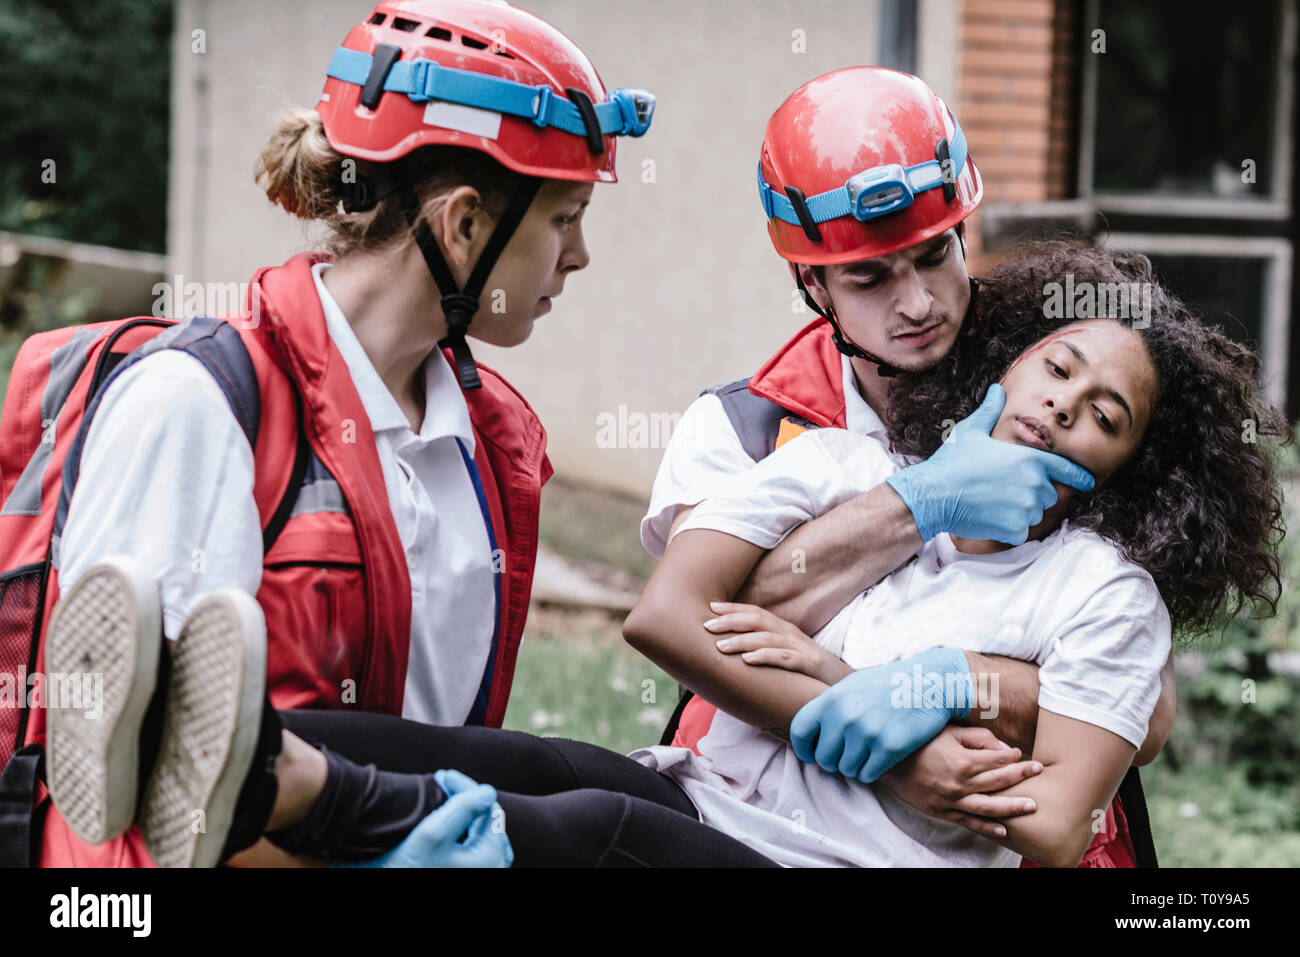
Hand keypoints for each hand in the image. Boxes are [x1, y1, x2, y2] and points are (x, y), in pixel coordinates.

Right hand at [335, 769, 512, 867]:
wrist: (378, 887)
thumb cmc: (405, 870)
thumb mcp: (432, 835)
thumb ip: (463, 808)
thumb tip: (488, 791)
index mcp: (491, 856)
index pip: (489, 808)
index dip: (466, 786)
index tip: (442, 774)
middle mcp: (492, 866)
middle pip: (484, 820)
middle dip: (464, 797)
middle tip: (440, 781)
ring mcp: (479, 871)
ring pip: (476, 832)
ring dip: (462, 812)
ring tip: (440, 797)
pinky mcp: (464, 872)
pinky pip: (470, 846)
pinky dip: (460, 829)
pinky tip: (441, 821)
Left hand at [704, 601, 852, 684]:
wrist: (847, 688)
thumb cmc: (811, 674)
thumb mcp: (788, 656)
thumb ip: (768, 649)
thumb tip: (737, 650)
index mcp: (785, 631)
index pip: (756, 613)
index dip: (734, 608)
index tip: (710, 607)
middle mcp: (792, 635)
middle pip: (758, 620)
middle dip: (731, 620)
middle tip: (706, 625)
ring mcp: (803, 649)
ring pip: (768, 638)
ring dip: (742, 640)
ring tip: (721, 646)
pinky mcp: (811, 666)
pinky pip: (786, 659)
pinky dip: (766, 657)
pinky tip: (748, 660)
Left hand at [790, 645, 973, 782]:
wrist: (928, 682)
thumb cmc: (887, 685)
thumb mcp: (852, 686)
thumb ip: (829, 708)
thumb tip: (807, 734)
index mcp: (832, 699)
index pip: (800, 731)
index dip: (804, 748)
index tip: (812, 754)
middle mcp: (846, 716)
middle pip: (824, 758)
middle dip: (834, 761)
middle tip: (848, 755)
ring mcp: (867, 731)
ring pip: (846, 769)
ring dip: (855, 767)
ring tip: (867, 754)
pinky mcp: (889, 746)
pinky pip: (868, 774)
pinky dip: (872, 771)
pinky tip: (880, 758)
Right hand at [878, 725, 1042, 837]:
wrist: (887, 763)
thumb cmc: (918, 742)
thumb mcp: (947, 732)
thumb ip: (977, 738)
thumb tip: (1003, 749)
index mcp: (961, 761)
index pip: (997, 760)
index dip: (1013, 757)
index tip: (1022, 754)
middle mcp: (958, 783)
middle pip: (998, 782)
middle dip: (1021, 776)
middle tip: (1039, 771)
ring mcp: (950, 800)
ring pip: (988, 807)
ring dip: (1013, 807)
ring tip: (1032, 805)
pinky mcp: (941, 811)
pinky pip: (968, 821)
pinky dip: (987, 827)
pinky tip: (1004, 829)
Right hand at [883, 383, 1094, 543]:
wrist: (933, 495)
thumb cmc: (952, 462)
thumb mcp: (971, 431)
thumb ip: (990, 411)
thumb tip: (997, 390)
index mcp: (1029, 459)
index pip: (1067, 470)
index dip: (1080, 476)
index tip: (1088, 482)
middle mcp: (1033, 484)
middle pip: (1048, 494)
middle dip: (1032, 493)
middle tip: (1004, 490)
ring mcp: (1025, 508)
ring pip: (1034, 513)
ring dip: (1020, 511)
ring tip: (994, 503)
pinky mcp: (1014, 529)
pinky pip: (1021, 531)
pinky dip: (1008, 528)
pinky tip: (989, 517)